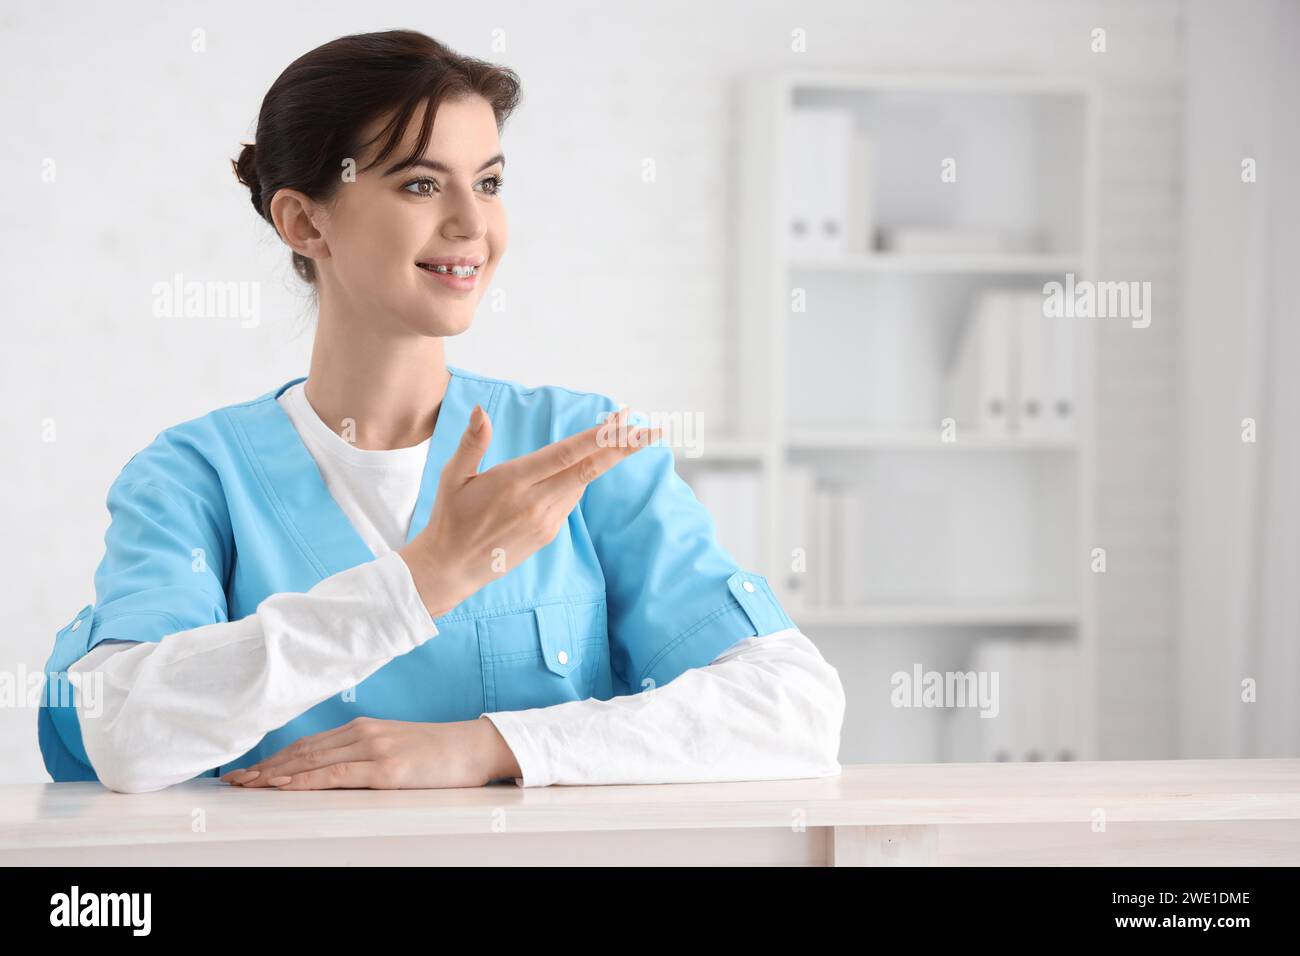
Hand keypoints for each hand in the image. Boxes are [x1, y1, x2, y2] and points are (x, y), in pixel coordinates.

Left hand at [219, 716, 520, 789]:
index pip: (308, 745)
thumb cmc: (440, 753)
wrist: (475, 748)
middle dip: (264, 767)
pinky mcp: (386, 769)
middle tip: (233, 780)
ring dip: (274, 775)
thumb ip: (365, 756)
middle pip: (302, 751)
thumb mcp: (396, 749)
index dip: (274, 757)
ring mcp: (374, 749)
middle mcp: (363, 733)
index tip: (248, 770)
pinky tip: (285, 785)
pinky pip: (336, 774)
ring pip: (312, 761)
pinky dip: (305, 779)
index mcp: (363, 729)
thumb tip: (334, 772)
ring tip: (247, 785)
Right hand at [399, 403, 660, 617]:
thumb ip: (473, 442)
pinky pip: (568, 500)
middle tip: (651, 432)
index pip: (565, 454)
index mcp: (512, 482)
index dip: (598, 437)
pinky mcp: (548, 534)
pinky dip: (576, 481)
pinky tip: (575, 470)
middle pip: (589, 470)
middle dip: (622, 449)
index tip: (623, 421)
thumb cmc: (450, 518)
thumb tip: (483, 410)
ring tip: (619, 438)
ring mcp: (544, 521)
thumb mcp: (453, 476)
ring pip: (580, 484)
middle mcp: (534, 502)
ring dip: (602, 462)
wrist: (451, 569)